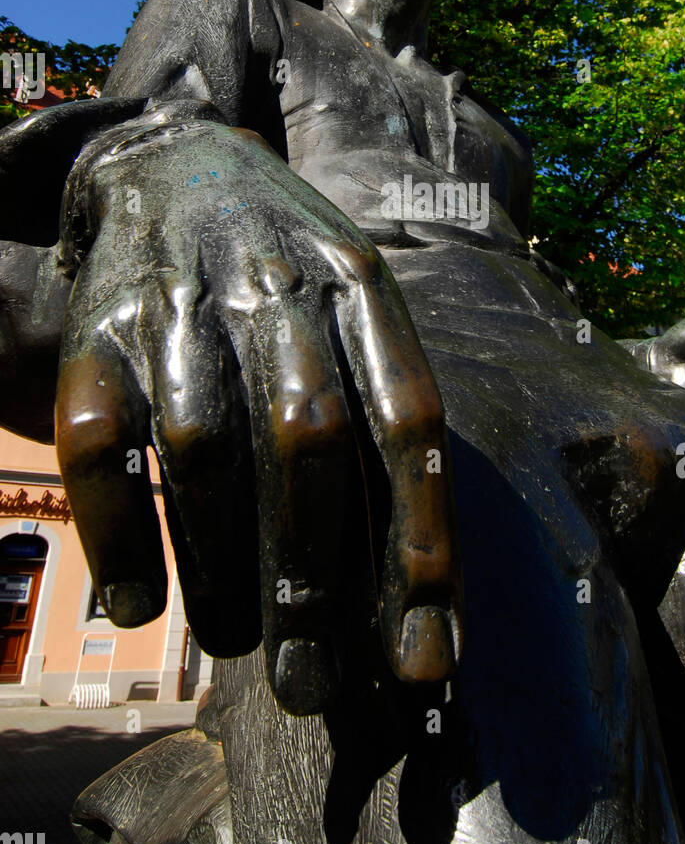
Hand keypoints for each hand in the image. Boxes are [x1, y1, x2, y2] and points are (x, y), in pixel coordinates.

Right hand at [54, 106, 462, 713]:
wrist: (174, 158)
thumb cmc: (289, 269)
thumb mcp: (360, 303)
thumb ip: (387, 411)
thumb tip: (419, 584)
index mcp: (362, 287)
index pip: (408, 421)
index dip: (421, 544)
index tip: (425, 659)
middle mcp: (278, 288)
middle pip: (309, 442)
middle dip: (316, 579)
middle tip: (315, 685)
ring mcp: (183, 302)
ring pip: (206, 449)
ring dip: (221, 567)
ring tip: (239, 648)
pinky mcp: (99, 324)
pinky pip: (101, 437)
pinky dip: (118, 527)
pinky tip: (138, 604)